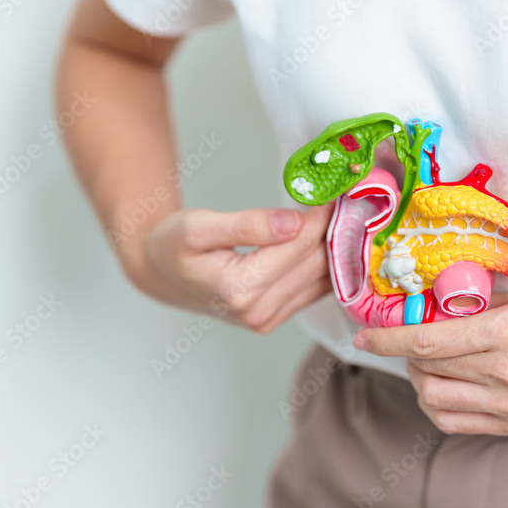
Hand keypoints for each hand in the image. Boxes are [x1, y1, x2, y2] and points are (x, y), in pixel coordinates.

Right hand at [133, 205, 334, 332]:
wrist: (160, 273)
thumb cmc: (172, 246)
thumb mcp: (198, 226)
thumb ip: (246, 225)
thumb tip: (292, 222)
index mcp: (240, 288)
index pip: (299, 244)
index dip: (321, 213)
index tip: (336, 188)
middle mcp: (258, 311)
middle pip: (316, 261)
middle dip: (333, 227)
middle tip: (347, 196)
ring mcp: (268, 319)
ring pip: (323, 277)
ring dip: (335, 245)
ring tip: (342, 214)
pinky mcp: (275, 318)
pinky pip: (315, 290)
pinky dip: (326, 263)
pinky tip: (328, 238)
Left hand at [353, 292, 507, 434]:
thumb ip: (480, 304)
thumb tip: (434, 304)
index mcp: (507, 333)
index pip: (427, 341)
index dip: (388, 337)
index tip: (365, 333)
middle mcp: (506, 374)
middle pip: (425, 371)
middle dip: (403, 355)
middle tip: (404, 339)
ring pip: (435, 401)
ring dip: (419, 381)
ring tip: (426, 363)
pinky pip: (459, 423)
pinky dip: (440, 405)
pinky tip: (446, 386)